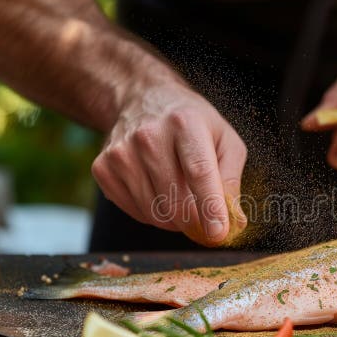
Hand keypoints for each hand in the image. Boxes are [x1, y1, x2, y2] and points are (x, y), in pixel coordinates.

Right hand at [92, 81, 247, 245]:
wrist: (144, 101)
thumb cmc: (193, 124)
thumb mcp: (225, 140)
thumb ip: (231, 181)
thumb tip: (234, 223)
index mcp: (185, 123)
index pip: (199, 173)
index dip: (210, 207)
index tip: (218, 235)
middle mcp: (148, 136)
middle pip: (175, 200)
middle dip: (195, 221)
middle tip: (205, 221)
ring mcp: (121, 153)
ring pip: (155, 212)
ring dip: (175, 219)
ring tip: (181, 196)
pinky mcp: (103, 168)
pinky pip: (135, 212)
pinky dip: (152, 214)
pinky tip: (158, 192)